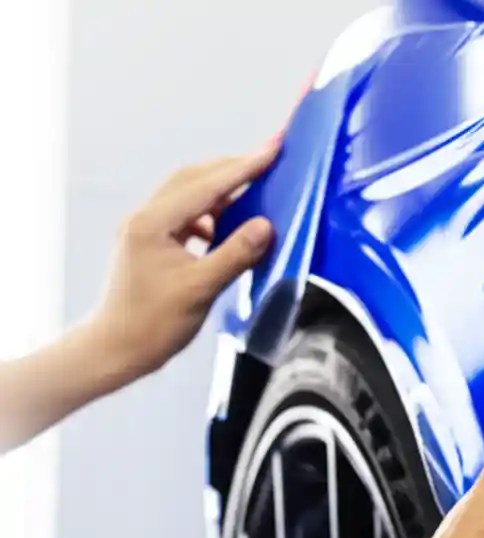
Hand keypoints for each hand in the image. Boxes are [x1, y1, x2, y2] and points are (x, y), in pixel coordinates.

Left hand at [91, 142, 279, 377]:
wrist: (116, 349)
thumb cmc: (154, 323)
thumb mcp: (201, 289)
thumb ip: (235, 253)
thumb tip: (266, 225)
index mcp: (154, 223)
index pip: (206, 186)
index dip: (244, 167)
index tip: (274, 148)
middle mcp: (145, 217)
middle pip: (193, 179)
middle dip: (232, 169)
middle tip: (269, 159)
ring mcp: (145, 228)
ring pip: (188, 194)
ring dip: (221, 189)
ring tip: (254, 190)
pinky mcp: (150, 242)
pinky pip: (185, 214)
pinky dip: (210, 213)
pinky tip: (226, 227)